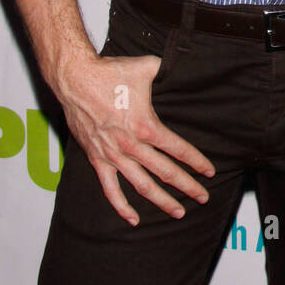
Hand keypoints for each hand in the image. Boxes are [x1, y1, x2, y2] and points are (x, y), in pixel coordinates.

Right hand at [56, 51, 214, 224]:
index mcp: (146, 126)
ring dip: (162, 201)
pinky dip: (122, 206)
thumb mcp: (145, 68)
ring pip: (142, 186)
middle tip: (202, 197)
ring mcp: (114, 155)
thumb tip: (175, 65)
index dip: (196, 162)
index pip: (179, 150)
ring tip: (178, 212)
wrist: (75, 79)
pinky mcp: (97, 159)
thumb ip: (164, 70)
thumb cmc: (109, 73)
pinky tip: (133, 219)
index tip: (209, 172)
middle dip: (187, 187)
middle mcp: (132, 145)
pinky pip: (110, 189)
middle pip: (166, 172)